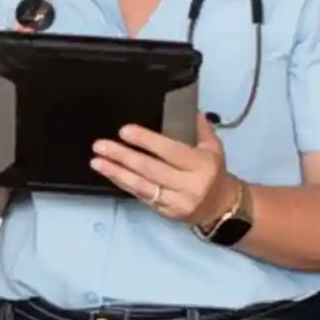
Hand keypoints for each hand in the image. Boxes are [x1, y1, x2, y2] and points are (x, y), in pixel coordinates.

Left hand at [89, 114, 238, 226]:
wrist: (222, 207)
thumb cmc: (213, 172)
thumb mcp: (213, 148)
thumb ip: (201, 128)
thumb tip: (189, 107)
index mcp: (201, 165)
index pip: (170, 151)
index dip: (146, 141)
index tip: (124, 131)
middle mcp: (188, 184)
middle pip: (150, 169)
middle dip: (122, 156)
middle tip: (100, 145)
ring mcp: (176, 201)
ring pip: (142, 186)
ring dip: (116, 173)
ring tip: (97, 162)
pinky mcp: (165, 212)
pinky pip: (141, 196)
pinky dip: (123, 184)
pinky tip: (110, 174)